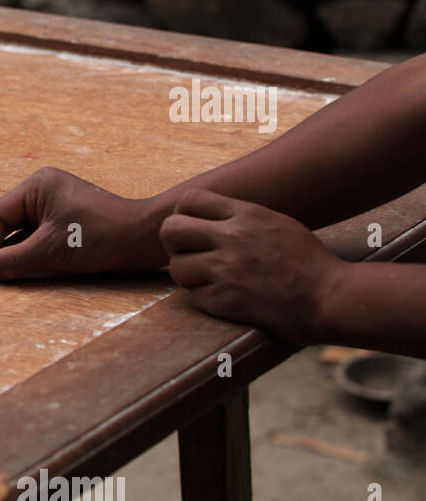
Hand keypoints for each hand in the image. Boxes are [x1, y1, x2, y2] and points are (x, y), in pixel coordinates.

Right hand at [0, 167, 166, 282]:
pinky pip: (27, 236)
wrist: (144, 238)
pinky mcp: (59, 222)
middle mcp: (40, 191)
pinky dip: (13, 251)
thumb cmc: (103, 236)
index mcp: (36, 186)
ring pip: (10, 230)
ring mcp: (50, 206)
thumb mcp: (51, 251)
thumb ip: (10, 261)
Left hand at [159, 189, 345, 343]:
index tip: (193, 227)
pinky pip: (193, 296)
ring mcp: (226, 271)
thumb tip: (203, 214)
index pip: (188, 199)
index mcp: (246, 214)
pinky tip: (224, 295)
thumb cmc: (306, 260)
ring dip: (189, 273)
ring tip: (209, 277)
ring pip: (177, 266)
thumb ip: (239, 215)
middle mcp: (232, 238)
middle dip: (175, 243)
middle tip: (190, 253)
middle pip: (170, 230)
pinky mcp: (224, 300)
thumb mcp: (276, 222)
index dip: (183, 213)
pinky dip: (204, 297)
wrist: (329, 297)